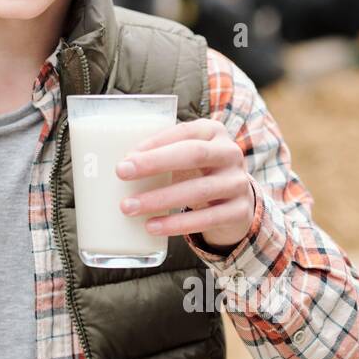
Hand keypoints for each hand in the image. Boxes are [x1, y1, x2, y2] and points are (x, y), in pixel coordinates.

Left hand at [115, 119, 253, 249]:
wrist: (236, 202)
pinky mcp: (240, 211)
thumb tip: (119, 165)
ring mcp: (238, 183)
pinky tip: (152, 227)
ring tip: (128, 207)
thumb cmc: (198, 173)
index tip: (126, 155)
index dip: (155, 143)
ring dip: (159, 199)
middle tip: (120, 172)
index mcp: (213, 132)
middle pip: (193, 154)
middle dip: (154, 163)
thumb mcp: (185, 156)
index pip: (183, 131)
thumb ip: (160, 154)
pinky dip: (177, 224)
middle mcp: (230, 153)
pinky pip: (207, 219)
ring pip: (198, 190)